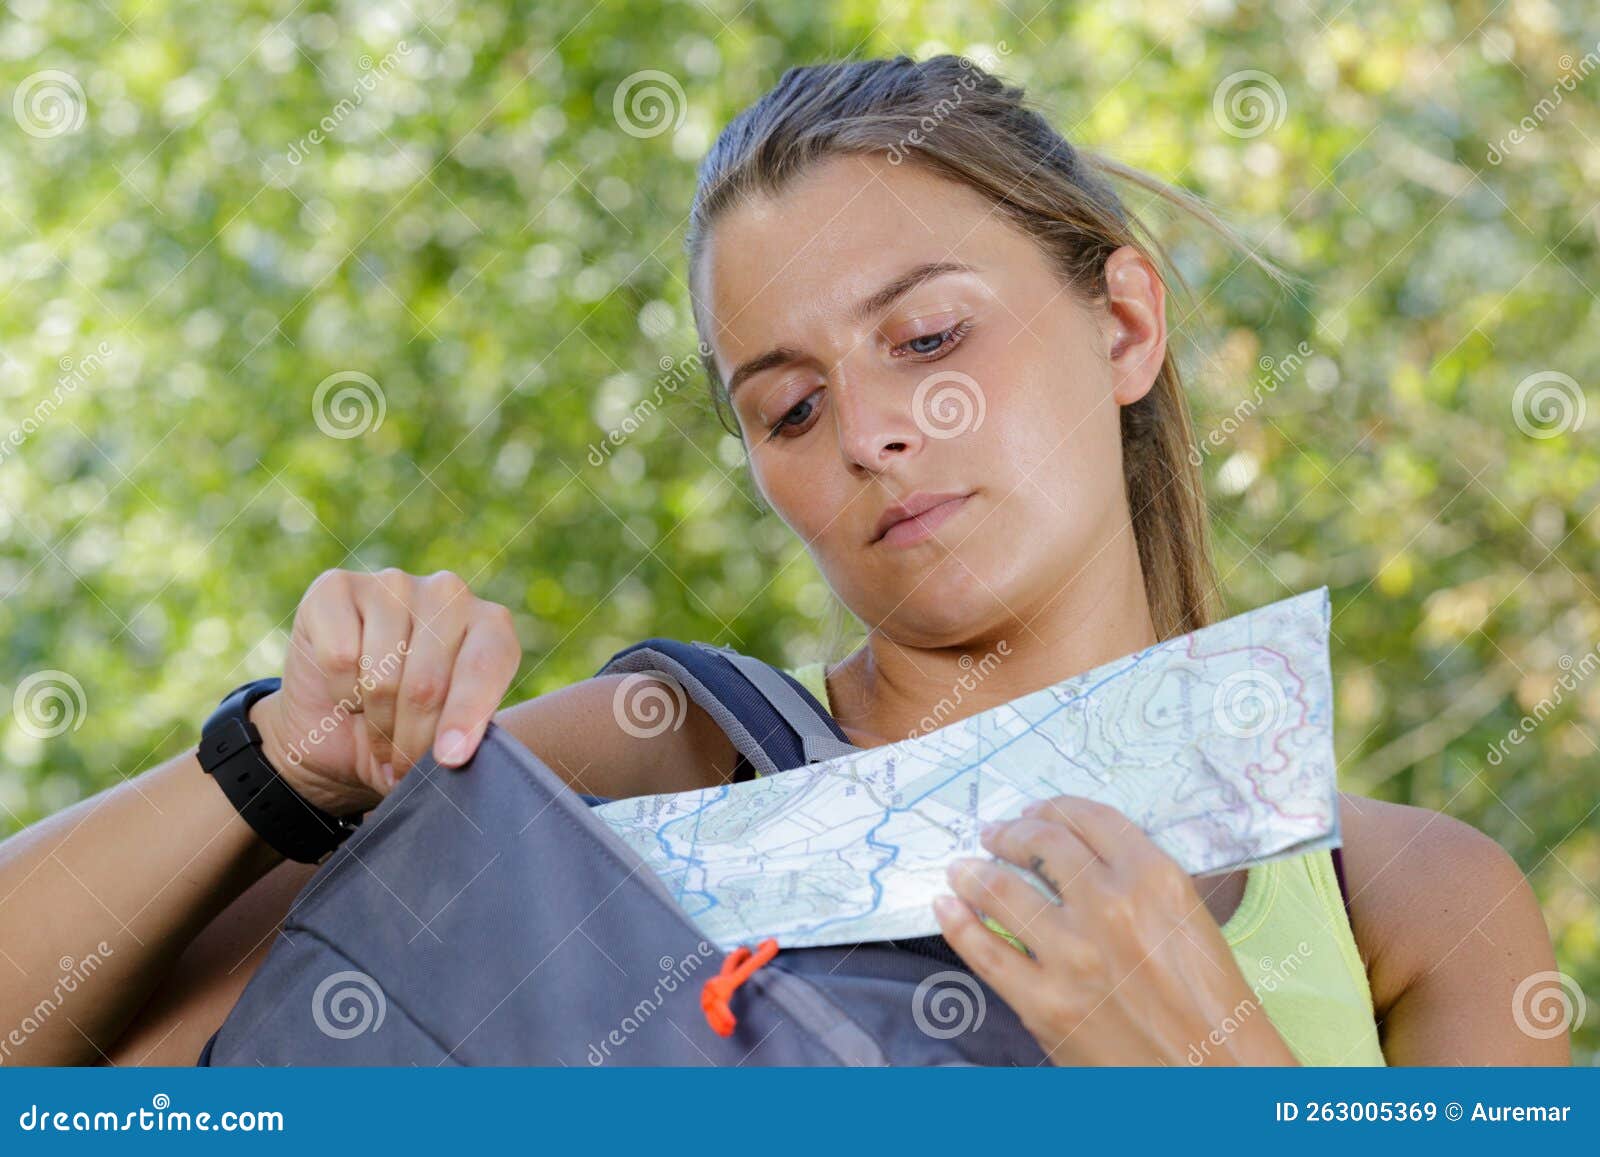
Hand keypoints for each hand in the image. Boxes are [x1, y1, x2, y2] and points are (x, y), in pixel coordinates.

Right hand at [249, 568, 521, 815]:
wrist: (333, 728)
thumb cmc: (405, 731)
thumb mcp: (443, 744)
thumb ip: (459, 739)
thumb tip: (452, 752)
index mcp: (491, 625)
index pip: (485, 666)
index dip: (466, 717)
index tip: (450, 759)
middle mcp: (447, 593)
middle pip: (429, 684)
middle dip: (412, 741)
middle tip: (403, 766)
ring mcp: (392, 583)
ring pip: (383, 677)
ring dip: (376, 724)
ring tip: (377, 732)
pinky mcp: (336, 586)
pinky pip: (340, 657)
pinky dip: (341, 691)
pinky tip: (346, 689)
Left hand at [932, 795, 1298, 1065]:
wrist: (1217, 1078)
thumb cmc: (1210, 1003)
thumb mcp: (1189, 919)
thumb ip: (1139, 882)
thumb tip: (1080, 855)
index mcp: (1155, 879)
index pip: (1087, 818)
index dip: (1052, 808)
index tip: (1036, 812)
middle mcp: (1110, 906)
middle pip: (1040, 843)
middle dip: (1010, 832)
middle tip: (995, 833)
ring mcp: (1072, 955)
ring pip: (1001, 890)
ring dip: (974, 871)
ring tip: (962, 868)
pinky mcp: (1046, 1003)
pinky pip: (986, 952)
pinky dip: (958, 923)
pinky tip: (946, 906)